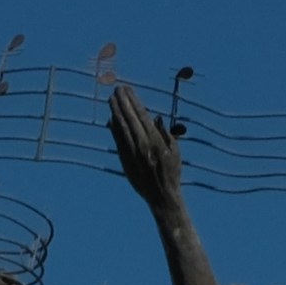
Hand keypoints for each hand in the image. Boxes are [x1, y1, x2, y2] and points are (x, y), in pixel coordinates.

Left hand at [106, 77, 183, 209]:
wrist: (161, 197)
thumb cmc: (172, 172)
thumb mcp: (175, 151)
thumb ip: (165, 133)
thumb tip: (155, 117)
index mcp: (155, 140)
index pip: (141, 115)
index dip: (132, 100)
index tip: (128, 89)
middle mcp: (142, 145)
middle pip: (129, 118)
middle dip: (122, 102)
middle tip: (117, 88)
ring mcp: (131, 154)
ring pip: (121, 128)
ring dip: (115, 112)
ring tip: (111, 99)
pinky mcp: (124, 162)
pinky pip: (118, 141)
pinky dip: (113, 129)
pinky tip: (110, 119)